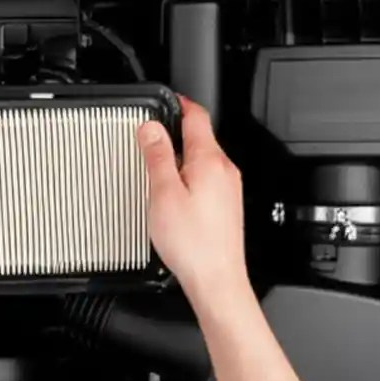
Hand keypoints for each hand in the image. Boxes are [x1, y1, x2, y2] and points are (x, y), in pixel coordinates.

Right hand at [136, 97, 248, 299]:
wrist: (216, 279)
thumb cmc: (193, 243)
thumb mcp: (164, 193)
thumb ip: (157, 156)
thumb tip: (151, 128)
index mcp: (209, 161)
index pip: (197, 117)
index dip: (179, 103)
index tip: (165, 101)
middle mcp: (225, 171)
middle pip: (200, 137)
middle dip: (175, 133)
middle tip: (150, 138)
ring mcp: (229, 188)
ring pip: (202, 159)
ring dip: (180, 158)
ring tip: (158, 170)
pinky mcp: (227, 205)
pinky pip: (207, 179)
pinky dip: (188, 177)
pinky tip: (174, 196)